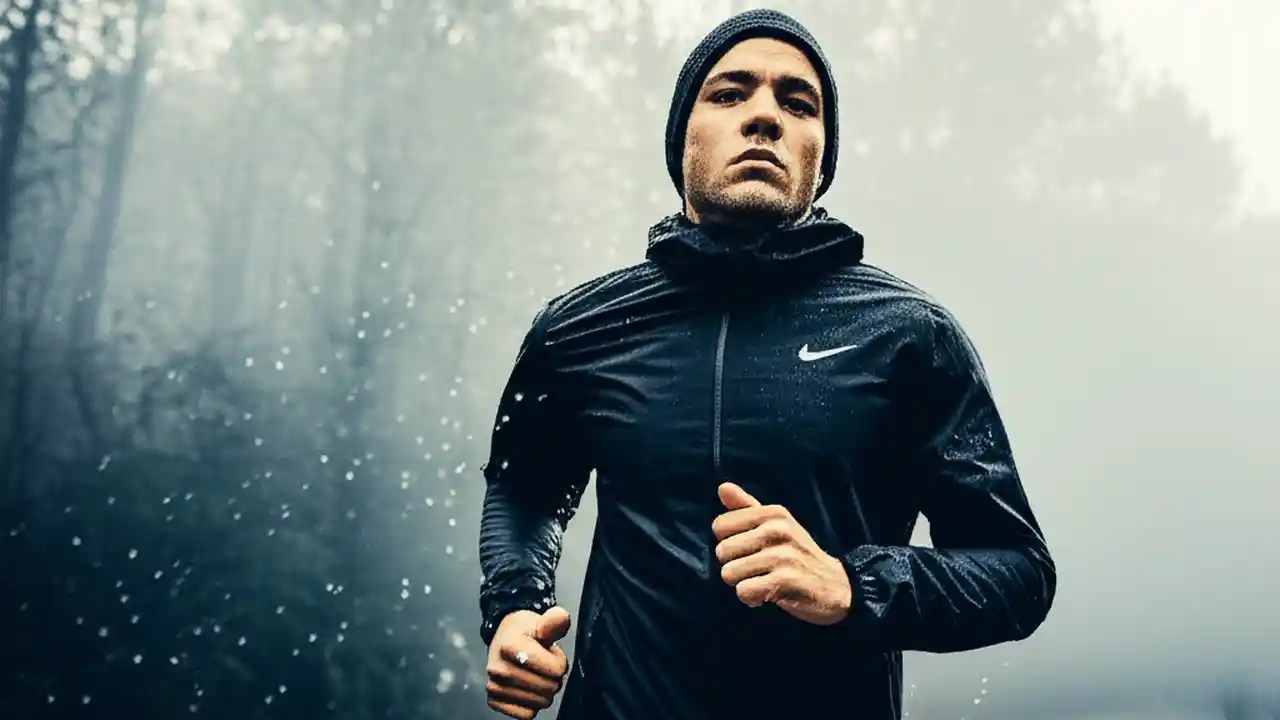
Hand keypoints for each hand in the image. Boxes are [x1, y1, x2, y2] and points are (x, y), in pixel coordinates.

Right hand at [485, 606, 571, 718]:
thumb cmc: (525, 632)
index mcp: (509, 646)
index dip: (560, 662)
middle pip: (549, 687)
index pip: (555, 668)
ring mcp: (494, 686)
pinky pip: (526, 715)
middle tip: (544, 667)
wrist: (503, 639)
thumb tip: (562, 617)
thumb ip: (554, 622)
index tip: (551, 653)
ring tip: (535, 676)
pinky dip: (532, 705)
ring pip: (539, 703)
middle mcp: (497, 668)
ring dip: (544, 692)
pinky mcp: (494, 701)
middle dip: (553, 678)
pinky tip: (527, 690)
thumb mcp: (541, 622)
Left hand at [712, 482, 852, 625]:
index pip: (720, 526)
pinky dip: (751, 598)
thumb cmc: (798, 554)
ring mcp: (783, 555)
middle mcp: (778, 530)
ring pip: (730, 573)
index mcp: (773, 513)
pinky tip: (765, 596)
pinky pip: (744, 591)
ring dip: (742, 583)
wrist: (837, 586)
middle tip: (757, 570)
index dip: (728, 543)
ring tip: (762, 581)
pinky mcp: (786, 581)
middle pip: (722, 551)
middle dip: (734, 566)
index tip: (749, 550)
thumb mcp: (776, 525)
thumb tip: (723, 487)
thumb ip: (747, 507)